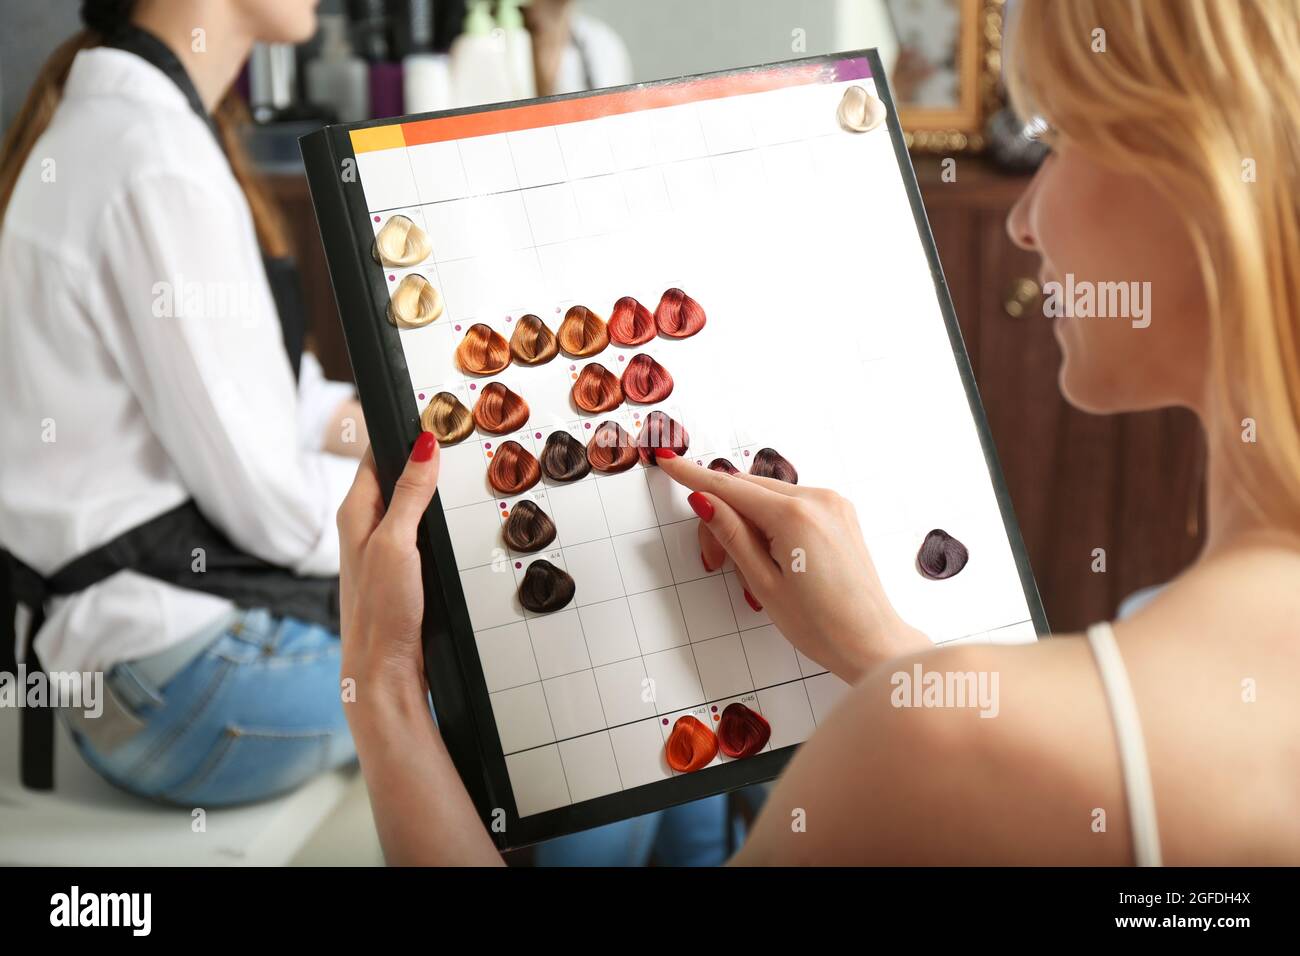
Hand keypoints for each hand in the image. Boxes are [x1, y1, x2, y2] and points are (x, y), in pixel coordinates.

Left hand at [337, 432, 439, 704]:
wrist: (383, 670)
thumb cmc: (380, 610)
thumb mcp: (397, 543)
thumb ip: (410, 493)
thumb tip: (424, 444)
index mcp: (355, 511)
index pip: (377, 454)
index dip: (402, 431)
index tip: (431, 410)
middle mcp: (366, 526)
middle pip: (396, 476)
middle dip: (425, 456)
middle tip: (458, 433)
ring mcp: (384, 549)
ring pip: (412, 504)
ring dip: (434, 490)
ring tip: (463, 468)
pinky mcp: (402, 570)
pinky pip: (422, 530)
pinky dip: (440, 519)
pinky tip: (459, 519)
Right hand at [655, 450, 928, 682]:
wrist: (872, 642)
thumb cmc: (823, 625)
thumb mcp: (763, 583)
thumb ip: (732, 536)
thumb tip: (705, 502)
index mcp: (795, 516)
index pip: (730, 487)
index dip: (693, 475)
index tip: (668, 460)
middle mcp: (819, 499)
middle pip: (749, 490)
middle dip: (722, 515)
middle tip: (713, 560)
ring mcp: (833, 504)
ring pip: (770, 496)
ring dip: (748, 521)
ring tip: (749, 569)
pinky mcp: (840, 513)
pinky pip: (793, 504)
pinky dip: (772, 521)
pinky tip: (772, 556)